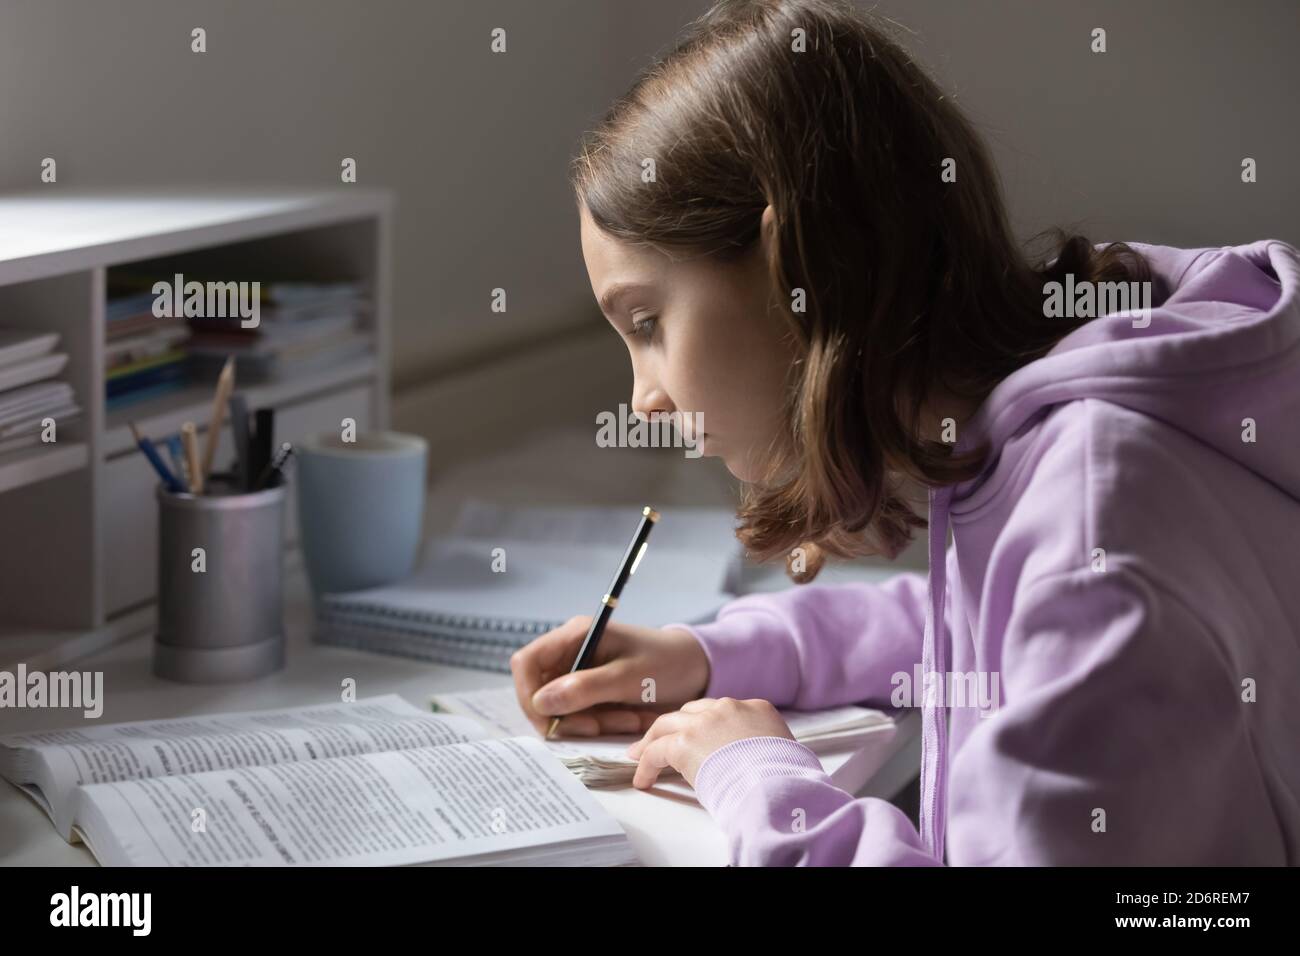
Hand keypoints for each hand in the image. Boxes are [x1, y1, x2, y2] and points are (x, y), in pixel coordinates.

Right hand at [509, 616, 711, 736]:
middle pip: (540, 692)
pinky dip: (600, 725)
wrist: (695, 669)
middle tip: (599, 727)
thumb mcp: (629, 677)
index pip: (526, 663)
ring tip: (628, 719)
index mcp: (575, 636)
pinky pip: (579, 717)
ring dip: (589, 723)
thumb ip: (585, 688)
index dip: (528, 693)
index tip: (549, 720)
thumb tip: (540, 703)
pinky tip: (629, 719)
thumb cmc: (666, 662)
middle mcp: (571, 653)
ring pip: (560, 710)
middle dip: (567, 716)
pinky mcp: (590, 693)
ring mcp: (579, 674)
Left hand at [625, 697, 794, 788]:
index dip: (709, 725)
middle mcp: (729, 709)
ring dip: (652, 740)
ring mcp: (704, 722)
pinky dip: (646, 764)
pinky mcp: (684, 743)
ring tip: (641, 754)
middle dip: (677, 725)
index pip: (725, 711)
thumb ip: (767, 749)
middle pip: (693, 711)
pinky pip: (656, 751)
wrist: (778, 786)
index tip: (701, 737)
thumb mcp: (787, 753)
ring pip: (667, 724)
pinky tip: (643, 778)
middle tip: (663, 738)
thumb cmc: (788, 780)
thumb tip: (763, 766)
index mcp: (757, 709)